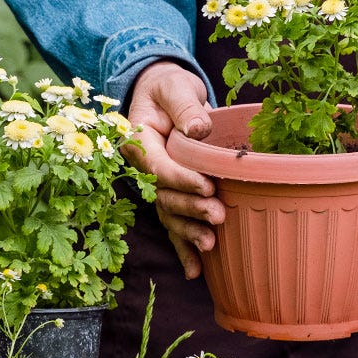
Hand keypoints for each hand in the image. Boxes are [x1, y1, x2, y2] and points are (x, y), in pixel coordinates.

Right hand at [122, 61, 224, 278]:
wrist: (162, 91)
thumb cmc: (168, 86)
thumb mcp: (175, 86)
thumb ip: (185, 105)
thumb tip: (200, 128)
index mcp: (139, 142)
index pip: (158, 167)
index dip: (182, 179)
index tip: (208, 185)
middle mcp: (143, 168)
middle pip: (163, 196)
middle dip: (190, 209)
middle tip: (218, 215)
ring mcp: (155, 184)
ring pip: (169, 214)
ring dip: (187, 232)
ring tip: (211, 245)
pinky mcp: (169, 193)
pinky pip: (173, 223)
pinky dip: (183, 247)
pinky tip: (195, 271)